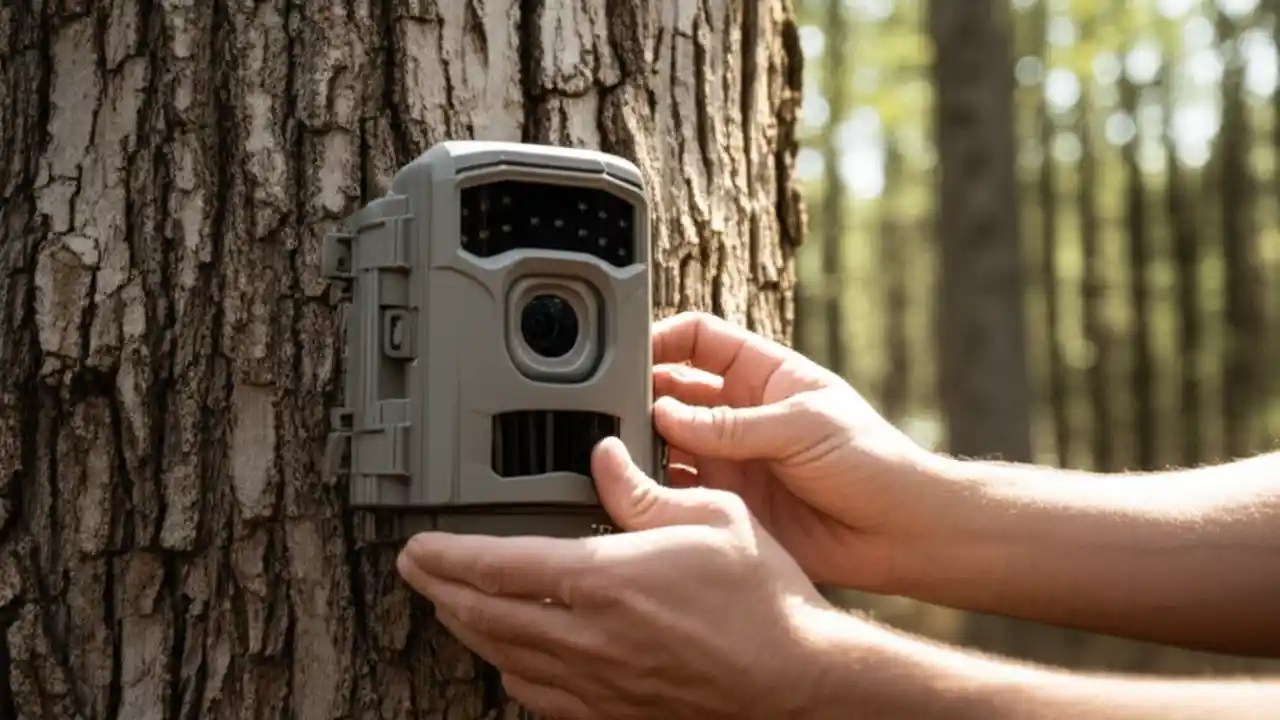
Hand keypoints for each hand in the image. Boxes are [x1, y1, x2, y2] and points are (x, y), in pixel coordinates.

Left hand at [396, 437, 841, 719]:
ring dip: (467, 629)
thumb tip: (603, 459)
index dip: (446, 556)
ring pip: (504, 657)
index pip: (499, 566)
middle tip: (415, 571)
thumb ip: (644, 491)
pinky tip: (506, 661)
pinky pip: (539, 697)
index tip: (417, 546)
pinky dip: (509, 673)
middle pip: (486, 615)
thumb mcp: (712, 516)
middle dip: (440, 590)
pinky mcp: (614, 712)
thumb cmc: (764, 598)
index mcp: (607, 579)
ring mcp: (598, 681)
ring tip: (449, 606)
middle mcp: (590, 636)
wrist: (799, 676)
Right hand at [652, 311, 939, 590]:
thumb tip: (664, 413)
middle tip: (618, 408)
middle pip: (673, 390)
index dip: (664, 337)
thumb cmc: (870, 461)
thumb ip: (730, 424)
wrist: (899, 533)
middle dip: (643, 393)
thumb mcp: (801, 426)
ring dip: (644, 443)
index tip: (629, 350)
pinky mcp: (727, 502)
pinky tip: (641, 488)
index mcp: (764, 375)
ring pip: (667, 441)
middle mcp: (740, 414)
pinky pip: (678, 490)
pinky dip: (655, 488)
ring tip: (626, 450)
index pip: (701, 339)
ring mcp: (731, 458)